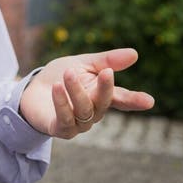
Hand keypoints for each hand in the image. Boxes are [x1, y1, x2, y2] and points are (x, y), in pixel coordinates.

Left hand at [19, 48, 153, 137]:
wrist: (33, 88)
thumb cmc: (62, 75)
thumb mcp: (84, 63)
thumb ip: (107, 61)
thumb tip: (135, 53)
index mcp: (101, 95)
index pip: (122, 98)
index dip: (135, 100)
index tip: (150, 101)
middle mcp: (93, 111)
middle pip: (104, 103)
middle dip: (106, 88)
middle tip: (106, 72)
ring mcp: (78, 123)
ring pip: (84, 110)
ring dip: (77, 91)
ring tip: (68, 73)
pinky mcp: (61, 129)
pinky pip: (65, 119)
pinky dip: (61, 103)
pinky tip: (57, 88)